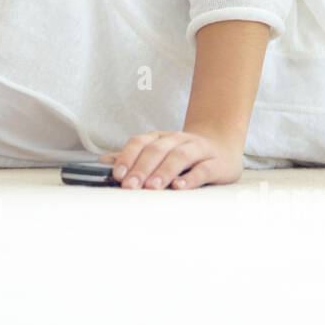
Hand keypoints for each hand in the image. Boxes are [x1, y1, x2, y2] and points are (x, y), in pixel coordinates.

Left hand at [98, 130, 243, 189]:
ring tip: (152, 187)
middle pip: (157, 150)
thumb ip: (132, 157)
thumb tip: (103, 161)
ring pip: (179, 157)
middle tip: (131, 186)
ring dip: (163, 171)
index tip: (117, 174)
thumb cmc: (183, 153)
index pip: (140, 142)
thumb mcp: (157, 151)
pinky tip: (180, 186)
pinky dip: (191, 178)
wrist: (221, 145)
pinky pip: (203, 169)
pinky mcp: (216, 163)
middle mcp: (178, 140)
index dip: (127, 157)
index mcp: (160, 137)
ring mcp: (198, 149)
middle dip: (142, 168)